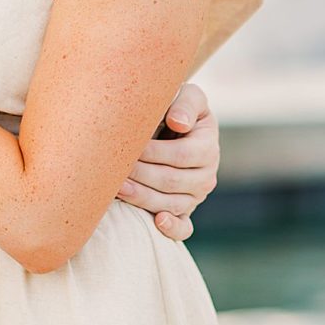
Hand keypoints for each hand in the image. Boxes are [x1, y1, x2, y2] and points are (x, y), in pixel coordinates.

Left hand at [117, 83, 219, 241]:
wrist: (175, 126)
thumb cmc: (177, 108)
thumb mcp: (188, 96)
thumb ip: (186, 104)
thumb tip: (178, 123)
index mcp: (208, 147)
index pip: (181, 156)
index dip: (154, 154)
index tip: (130, 148)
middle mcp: (206, 175)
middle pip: (172, 182)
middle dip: (142, 176)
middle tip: (116, 171)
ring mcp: (196, 196)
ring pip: (172, 204)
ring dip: (143, 198)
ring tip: (118, 189)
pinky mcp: (185, 211)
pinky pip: (183, 227)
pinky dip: (172, 228)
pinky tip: (157, 221)